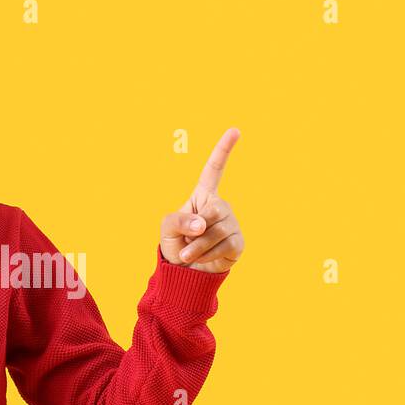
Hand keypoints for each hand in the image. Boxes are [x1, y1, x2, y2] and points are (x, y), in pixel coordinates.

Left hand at [159, 127, 243, 272]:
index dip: (223, 150)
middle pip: (215, 211)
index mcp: (203, 196)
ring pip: (218, 231)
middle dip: (195, 231)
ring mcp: (231, 224)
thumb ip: (179, 221)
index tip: (235, 130)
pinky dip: (207, 256)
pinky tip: (202, 260)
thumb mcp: (166, 229)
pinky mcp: (238, 243)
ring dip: (197, 247)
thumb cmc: (175, 246)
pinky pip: (225, 246)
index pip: (214, 170)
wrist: (185, 273)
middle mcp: (221, 207)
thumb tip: (202, 224)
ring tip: (187, 256)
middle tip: (183, 246)